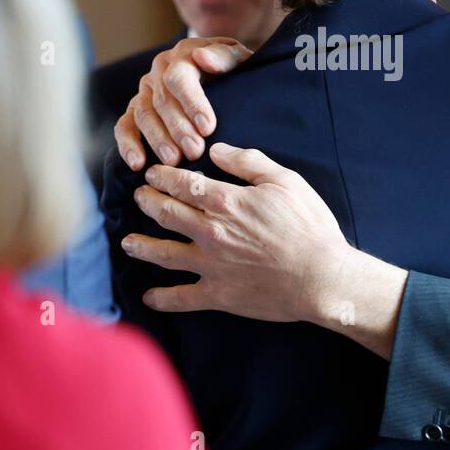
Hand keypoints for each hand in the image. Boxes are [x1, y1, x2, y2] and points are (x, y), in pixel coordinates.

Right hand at [114, 37, 250, 169]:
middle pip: (161, 100)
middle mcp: (160, 70)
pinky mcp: (136, 110)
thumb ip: (224, 56)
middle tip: (194, 151)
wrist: (226, 74)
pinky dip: (128, 145)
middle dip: (178, 128)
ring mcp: (146, 90)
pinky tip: (138, 164)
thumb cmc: (234, 70)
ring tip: (173, 161)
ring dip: (157, 140)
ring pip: (143, 115)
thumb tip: (201, 57)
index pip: (179, 76)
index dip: (192, 103)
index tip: (207, 128)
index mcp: (183, 54)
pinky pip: (125, 126)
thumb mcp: (239, 57)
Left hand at [123, 142, 355, 321]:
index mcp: (226, 202)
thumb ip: (248, 162)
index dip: (163, 176)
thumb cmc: (309, 227)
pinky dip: (163, 298)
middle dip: (148, 203)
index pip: (183, 183)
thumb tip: (216, 150)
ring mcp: (211, 266)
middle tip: (138, 198)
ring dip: (142, 246)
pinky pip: (182, 298)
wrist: (321, 278)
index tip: (152, 173)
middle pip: (167, 214)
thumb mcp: (285, 182)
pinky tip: (149, 297)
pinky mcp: (219, 295)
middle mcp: (211, 232)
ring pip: (164, 254)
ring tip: (127, 242)